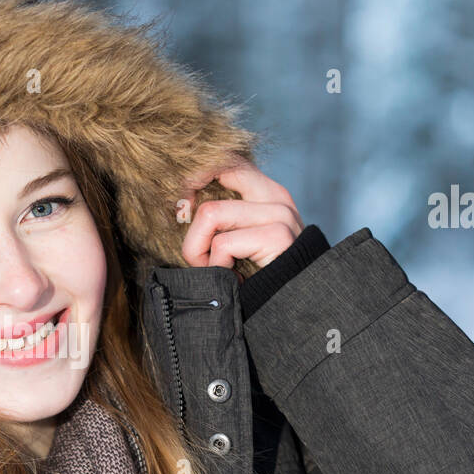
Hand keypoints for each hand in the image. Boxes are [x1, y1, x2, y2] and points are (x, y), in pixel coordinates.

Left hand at [177, 160, 304, 278]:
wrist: (291, 313)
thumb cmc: (257, 279)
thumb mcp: (237, 241)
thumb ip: (221, 219)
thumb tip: (182, 206)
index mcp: (266, 192)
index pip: (226, 160)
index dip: (196, 176)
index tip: (183, 209)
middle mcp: (276, 197)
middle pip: (214, 176)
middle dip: (190, 209)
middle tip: (192, 247)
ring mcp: (279, 214)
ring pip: (210, 213)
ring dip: (198, 250)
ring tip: (216, 271)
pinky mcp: (277, 236)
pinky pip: (222, 244)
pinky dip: (215, 267)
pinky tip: (232, 281)